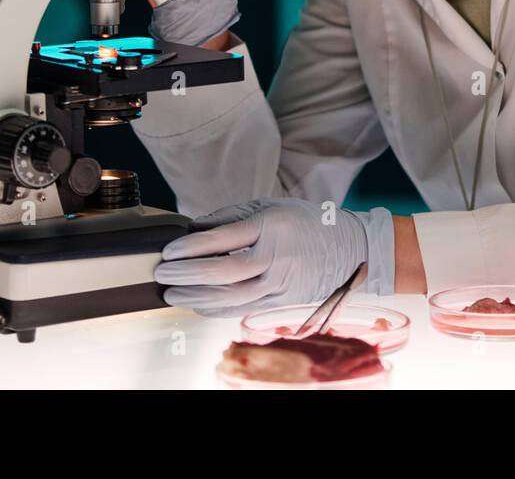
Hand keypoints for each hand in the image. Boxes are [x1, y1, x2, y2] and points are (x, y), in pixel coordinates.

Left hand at [154, 198, 395, 317]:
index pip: (223, 239)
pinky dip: (215, 309)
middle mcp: (275, 257)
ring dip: (195, 297)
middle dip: (186, 274)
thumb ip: (232, 216)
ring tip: (171, 292)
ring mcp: (280, 284)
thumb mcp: (272, 205)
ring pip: (229, 297)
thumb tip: (193, 229)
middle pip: (222, 272)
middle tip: (162, 272)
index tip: (169, 250)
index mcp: (272, 226)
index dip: (191, 247)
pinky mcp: (281, 302)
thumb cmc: (306, 222)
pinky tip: (196, 304)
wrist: (351, 250)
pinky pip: (241, 309)